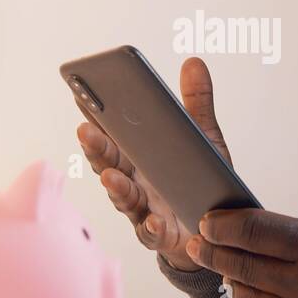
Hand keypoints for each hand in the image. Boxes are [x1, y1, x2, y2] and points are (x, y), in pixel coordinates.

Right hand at [75, 57, 232, 272]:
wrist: (216, 227)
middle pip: (110, 163)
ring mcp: (143, 209)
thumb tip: (193, 62)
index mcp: (138, 155)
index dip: (95, 116)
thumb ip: (197, 103)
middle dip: (96, 147)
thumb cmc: (200, 179)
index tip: (81, 94)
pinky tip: (154, 220)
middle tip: (85, 129)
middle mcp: (134, 181)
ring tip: (110, 176)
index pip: (111, 133)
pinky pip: (152, 233)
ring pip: (124, 198)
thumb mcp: (205, 137)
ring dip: (116, 187)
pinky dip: (151, 228)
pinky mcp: (161, 235)